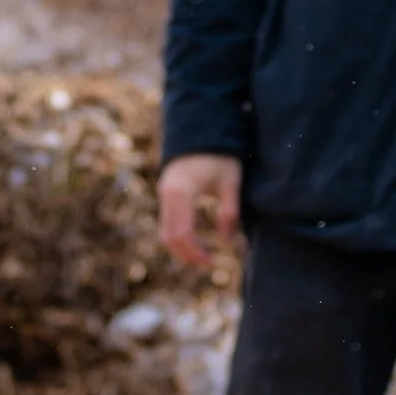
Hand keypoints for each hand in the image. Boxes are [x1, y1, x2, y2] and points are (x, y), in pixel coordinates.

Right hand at [158, 153, 241, 272]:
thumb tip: (227, 242)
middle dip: (186, 254)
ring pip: (165, 231)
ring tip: (203, 255)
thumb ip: (230, 213)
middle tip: (208, 264)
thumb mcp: (231, 184)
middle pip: (169, 237)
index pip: (183, 233)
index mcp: (182, 193)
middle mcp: (167, 195)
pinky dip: (179, 235)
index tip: (212, 263)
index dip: (196, 253)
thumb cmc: (221, 156)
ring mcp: (163, 193)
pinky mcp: (166, 193)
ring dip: (181, 247)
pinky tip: (196, 240)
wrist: (202, 130)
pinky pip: (167, 221)